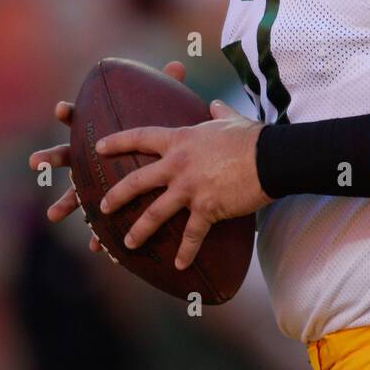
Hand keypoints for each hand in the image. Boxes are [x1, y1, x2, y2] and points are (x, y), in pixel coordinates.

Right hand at [29, 60, 187, 253]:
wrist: (167, 169)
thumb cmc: (158, 136)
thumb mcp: (163, 113)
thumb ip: (168, 89)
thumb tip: (178, 65)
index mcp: (100, 133)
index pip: (82, 119)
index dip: (70, 113)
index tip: (61, 109)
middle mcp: (90, 159)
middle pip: (67, 156)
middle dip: (51, 157)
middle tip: (36, 161)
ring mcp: (94, 184)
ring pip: (75, 194)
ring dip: (64, 204)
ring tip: (54, 215)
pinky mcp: (106, 207)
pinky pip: (99, 222)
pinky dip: (98, 234)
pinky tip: (96, 246)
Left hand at [95, 99, 272, 269]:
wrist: (270, 158)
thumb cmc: (251, 137)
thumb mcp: (231, 120)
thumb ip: (217, 113)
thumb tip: (214, 104)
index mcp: (180, 140)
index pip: (142, 138)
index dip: (118, 142)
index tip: (98, 148)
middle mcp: (178, 165)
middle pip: (137, 181)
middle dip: (117, 196)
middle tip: (102, 207)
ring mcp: (189, 188)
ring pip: (155, 213)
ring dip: (139, 230)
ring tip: (128, 244)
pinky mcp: (206, 208)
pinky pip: (192, 235)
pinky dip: (186, 252)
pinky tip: (179, 265)